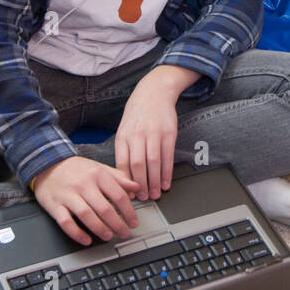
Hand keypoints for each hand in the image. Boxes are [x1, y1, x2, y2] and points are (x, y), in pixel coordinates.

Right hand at [32, 156, 141, 245]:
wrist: (47, 165)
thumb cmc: (75, 169)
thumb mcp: (99, 168)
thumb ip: (119, 178)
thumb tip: (136, 188)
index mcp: (97, 175)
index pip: (118, 195)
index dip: (129, 211)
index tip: (133, 222)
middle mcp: (83, 185)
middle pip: (104, 208)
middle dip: (117, 224)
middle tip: (124, 233)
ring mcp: (68, 195)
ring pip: (86, 215)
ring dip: (100, 229)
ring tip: (108, 236)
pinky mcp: (55, 205)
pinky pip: (66, 222)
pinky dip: (77, 233)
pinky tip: (86, 240)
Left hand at [114, 66, 191, 200]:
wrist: (154, 92)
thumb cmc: (138, 113)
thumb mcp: (124, 128)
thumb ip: (124, 149)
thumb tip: (123, 174)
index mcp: (123, 136)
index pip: (122, 163)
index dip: (125, 181)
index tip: (127, 194)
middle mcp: (137, 135)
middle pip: (138, 165)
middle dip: (141, 185)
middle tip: (144, 198)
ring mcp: (153, 134)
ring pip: (153, 163)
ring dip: (154, 182)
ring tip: (156, 194)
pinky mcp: (168, 133)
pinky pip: (167, 157)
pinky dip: (167, 172)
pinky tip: (166, 182)